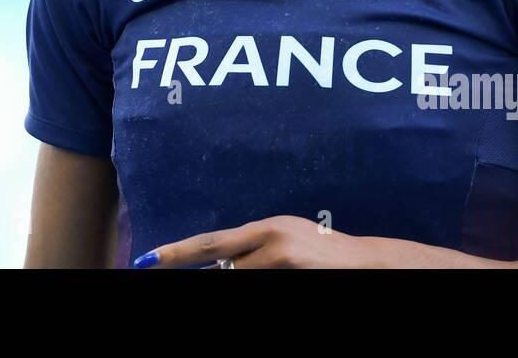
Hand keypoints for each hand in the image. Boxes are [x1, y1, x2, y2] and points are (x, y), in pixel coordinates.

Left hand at [132, 215, 392, 268]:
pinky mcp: (294, 276)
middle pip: (216, 260)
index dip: (177, 252)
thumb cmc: (322, 253)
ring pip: (237, 279)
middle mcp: (270, 241)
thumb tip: (217, 264)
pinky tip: (268, 280)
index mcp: (265, 228)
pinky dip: (253, 286)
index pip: (211, 242)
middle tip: (153, 267)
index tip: (148, 259)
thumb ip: (253, 247)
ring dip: (232, 281)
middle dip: (186, 265)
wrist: (369, 263)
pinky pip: (260, 289)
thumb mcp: (286, 239)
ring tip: (248, 274)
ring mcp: (282, 261)